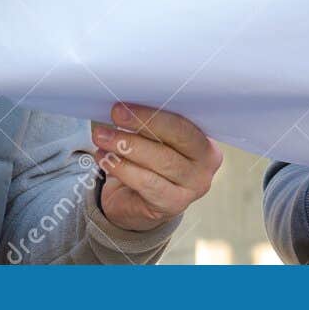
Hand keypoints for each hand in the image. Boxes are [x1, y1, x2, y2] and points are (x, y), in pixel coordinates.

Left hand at [91, 103, 222, 231]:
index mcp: (206, 140)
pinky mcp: (174, 205)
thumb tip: (128, 105)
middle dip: (143, 123)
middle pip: (177, 138)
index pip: (184, 122)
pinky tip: (105, 159)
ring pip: (160, 161)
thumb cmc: (148, 162)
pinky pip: (147, 183)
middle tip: (115, 114)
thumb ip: (151, 123)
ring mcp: (193, 187)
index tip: (125, 105)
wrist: (138, 203)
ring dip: (127, 146)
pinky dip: (122, 168)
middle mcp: (206, 164)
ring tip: (102, 138)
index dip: (154, 113)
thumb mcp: (155, 139)